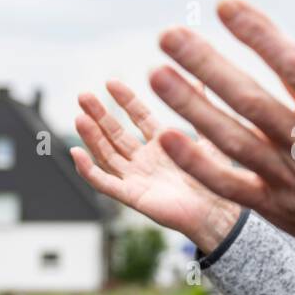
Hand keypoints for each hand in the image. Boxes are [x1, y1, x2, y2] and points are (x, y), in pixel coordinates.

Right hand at [71, 80, 241, 252]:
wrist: (219, 214)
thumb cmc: (219, 182)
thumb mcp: (211, 140)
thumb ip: (201, 112)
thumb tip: (200, 80)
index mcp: (163, 145)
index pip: (138, 117)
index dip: (125, 100)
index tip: (110, 83)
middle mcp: (146, 160)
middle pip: (116, 134)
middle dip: (99, 115)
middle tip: (83, 96)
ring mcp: (137, 178)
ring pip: (106, 154)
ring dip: (91, 137)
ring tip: (79, 117)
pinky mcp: (132, 196)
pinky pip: (104, 183)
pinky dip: (88, 170)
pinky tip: (76, 153)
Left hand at [147, 0, 294, 286]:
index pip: (294, 66)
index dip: (258, 34)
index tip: (225, 5)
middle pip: (250, 99)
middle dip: (207, 65)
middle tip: (168, 35)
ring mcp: (291, 179)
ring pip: (232, 138)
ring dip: (191, 107)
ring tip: (156, 75)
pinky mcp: (275, 207)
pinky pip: (229, 184)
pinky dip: (198, 163)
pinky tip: (167, 138)